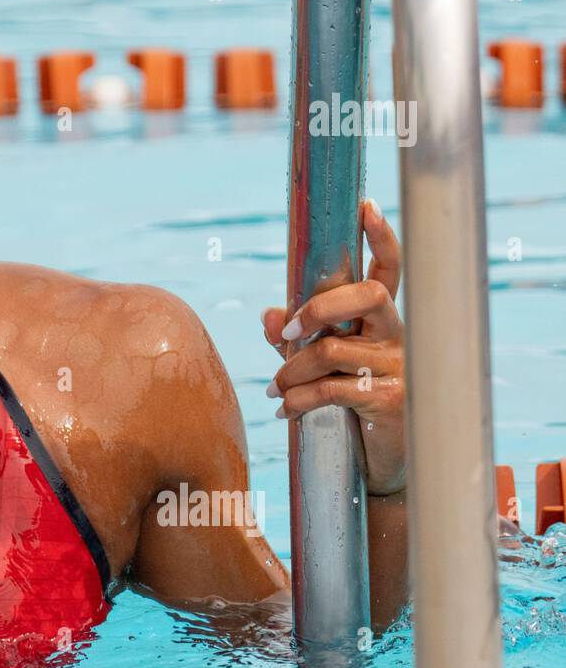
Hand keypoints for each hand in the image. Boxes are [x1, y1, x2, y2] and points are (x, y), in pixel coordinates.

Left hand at [261, 199, 405, 495]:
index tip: (365, 205)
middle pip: (366, 294)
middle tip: (288, 332)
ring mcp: (399, 367)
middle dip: (318, 307)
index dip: (381, 237)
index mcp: (381, 320)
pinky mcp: (391, 400)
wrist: (385, 461)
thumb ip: (295, 337)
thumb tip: (267, 315)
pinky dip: (296, 401)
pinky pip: (330, 390)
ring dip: (290, 371)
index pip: (388, 270)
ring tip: (274, 389)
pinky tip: (283, 411)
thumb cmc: (351, 401)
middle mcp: (397, 335)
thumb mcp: (319, 365)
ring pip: (333, 349)